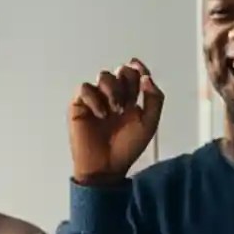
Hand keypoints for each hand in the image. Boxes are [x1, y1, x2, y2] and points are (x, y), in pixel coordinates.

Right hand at [68, 60, 163, 185]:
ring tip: (116, 110)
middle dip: (126, 80)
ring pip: (103, 75)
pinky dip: (95, 99)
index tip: (139, 67)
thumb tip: (147, 77)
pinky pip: (84, 88)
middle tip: (128, 100)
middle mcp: (113, 96)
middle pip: (120, 71)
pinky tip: (101, 115)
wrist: (107, 166)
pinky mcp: (79, 105)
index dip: (139, 68)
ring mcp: (96, 99)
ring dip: (113, 89)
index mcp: (131, 99)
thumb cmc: (127, 148)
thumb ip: (154, 99)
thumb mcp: (149, 124)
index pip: (135, 75)